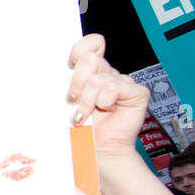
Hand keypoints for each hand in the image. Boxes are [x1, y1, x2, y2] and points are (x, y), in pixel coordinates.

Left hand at [67, 34, 148, 159]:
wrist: (95, 150)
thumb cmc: (79, 129)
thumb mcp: (66, 101)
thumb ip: (65, 82)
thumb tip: (57, 69)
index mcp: (91, 72)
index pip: (91, 44)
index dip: (80, 49)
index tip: (69, 65)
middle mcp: (107, 74)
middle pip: (90, 59)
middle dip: (76, 82)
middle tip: (72, 101)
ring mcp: (123, 82)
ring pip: (99, 78)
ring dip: (87, 100)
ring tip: (85, 114)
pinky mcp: (136, 93)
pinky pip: (114, 87)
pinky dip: (104, 102)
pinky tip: (105, 111)